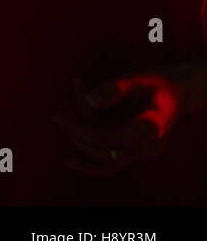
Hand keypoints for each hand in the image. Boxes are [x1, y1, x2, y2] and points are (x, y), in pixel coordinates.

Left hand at [52, 70, 189, 176]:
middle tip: (57, 115)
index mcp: (149, 129)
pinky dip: (89, 160)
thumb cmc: (161, 81)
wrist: (182, 91)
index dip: (79, 128)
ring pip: (103, 158)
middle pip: (101, 150)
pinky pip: (110, 162)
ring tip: (62, 121)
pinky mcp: (134, 151)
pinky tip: (69, 161)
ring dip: (80, 143)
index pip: (106, 138)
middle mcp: (146, 147)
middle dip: (75, 133)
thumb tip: (89, 100)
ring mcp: (141, 152)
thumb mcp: (139, 78)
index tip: (58, 116)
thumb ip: (114, 89)